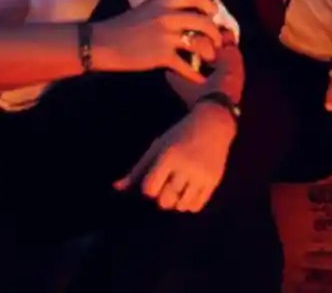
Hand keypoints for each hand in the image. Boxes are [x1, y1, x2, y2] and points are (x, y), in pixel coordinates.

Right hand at [92, 0, 222, 82]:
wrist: (103, 43)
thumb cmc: (123, 26)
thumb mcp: (147, 9)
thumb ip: (167, 9)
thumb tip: (187, 14)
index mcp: (165, 1)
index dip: (209, 6)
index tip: (213, 15)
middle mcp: (169, 16)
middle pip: (204, 22)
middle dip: (215, 34)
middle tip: (217, 43)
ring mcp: (167, 36)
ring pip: (200, 43)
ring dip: (209, 53)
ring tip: (210, 59)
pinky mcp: (163, 56)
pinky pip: (187, 66)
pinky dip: (195, 75)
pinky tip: (200, 80)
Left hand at [115, 104, 236, 212]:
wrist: (213, 124)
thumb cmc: (180, 134)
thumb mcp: (158, 146)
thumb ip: (138, 169)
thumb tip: (116, 188)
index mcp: (169, 156)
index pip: (150, 188)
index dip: (148, 189)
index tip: (153, 182)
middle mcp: (186, 167)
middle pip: (166, 201)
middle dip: (162, 198)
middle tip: (165, 189)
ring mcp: (201, 175)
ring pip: (182, 206)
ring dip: (176, 203)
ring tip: (177, 192)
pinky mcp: (214, 181)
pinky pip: (197, 206)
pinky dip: (189, 205)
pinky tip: (187, 194)